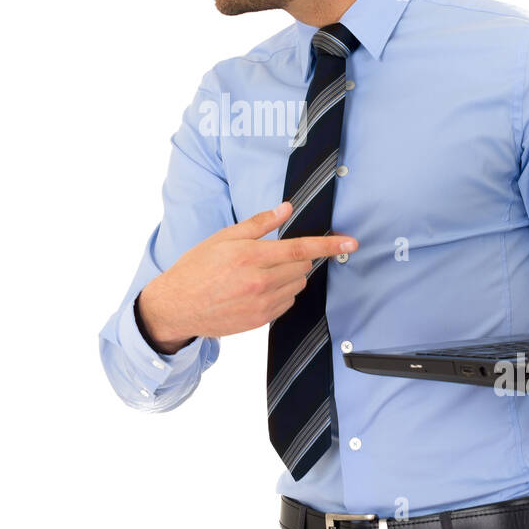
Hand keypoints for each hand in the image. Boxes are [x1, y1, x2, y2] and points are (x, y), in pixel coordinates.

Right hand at [137, 201, 357, 352]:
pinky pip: (286, 303)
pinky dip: (281, 293)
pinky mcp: (260, 320)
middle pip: (302, 267)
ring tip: (262, 272)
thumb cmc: (197, 268)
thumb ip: (258, 223)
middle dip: (297, 258)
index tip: (351, 243)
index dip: (329, 245)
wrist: (178, 306)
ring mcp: (261, 304)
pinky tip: (259, 289)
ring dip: (290, 275)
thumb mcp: (224, 237)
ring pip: (297, 285)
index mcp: (250, 256)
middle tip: (272, 254)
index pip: (300, 249)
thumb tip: (285, 208)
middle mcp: (260, 282)